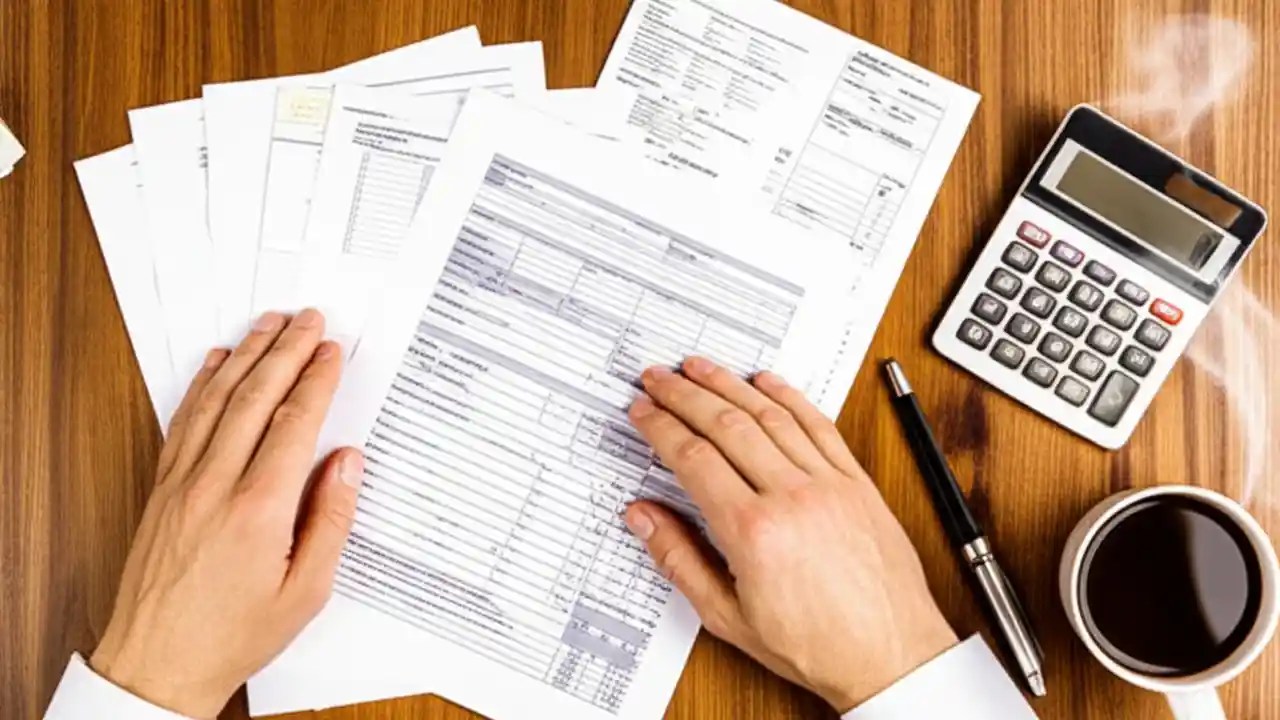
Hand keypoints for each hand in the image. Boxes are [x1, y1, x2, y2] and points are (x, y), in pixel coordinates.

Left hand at [90, 310, 363, 718]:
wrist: (159, 663)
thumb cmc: (234, 634)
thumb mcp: (306, 591)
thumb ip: (331, 520)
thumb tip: (346, 462)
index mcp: (258, 511)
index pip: (293, 424)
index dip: (315, 380)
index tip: (331, 351)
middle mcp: (215, 487)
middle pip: (254, 399)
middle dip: (285, 351)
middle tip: (308, 319)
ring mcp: (182, 485)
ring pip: (215, 402)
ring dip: (245, 357)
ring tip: (268, 325)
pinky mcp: (162, 491)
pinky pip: (183, 423)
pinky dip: (202, 387)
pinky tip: (217, 364)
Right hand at [623, 358, 956, 712]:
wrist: (891, 656)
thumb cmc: (815, 646)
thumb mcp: (729, 617)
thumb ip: (679, 559)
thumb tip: (642, 516)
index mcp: (753, 532)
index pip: (693, 459)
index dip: (661, 428)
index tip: (642, 412)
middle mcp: (792, 497)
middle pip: (726, 425)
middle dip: (684, 395)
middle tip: (657, 378)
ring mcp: (829, 484)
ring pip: (770, 416)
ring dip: (729, 385)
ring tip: (699, 367)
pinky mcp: (858, 482)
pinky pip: (819, 426)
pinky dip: (789, 397)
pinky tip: (765, 381)